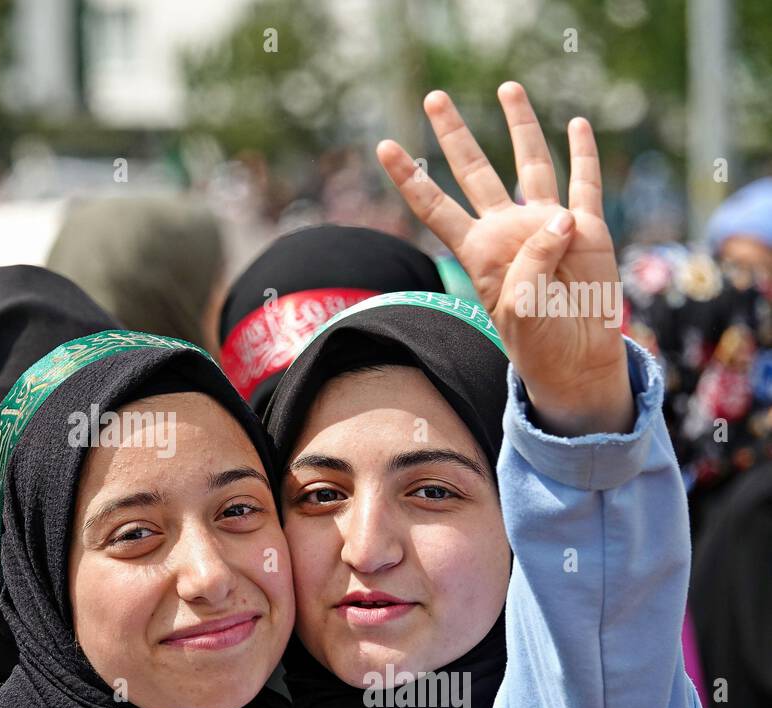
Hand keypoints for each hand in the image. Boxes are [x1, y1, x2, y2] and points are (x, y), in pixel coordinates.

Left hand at [376, 82, 632, 436]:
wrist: (575, 357)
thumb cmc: (537, 339)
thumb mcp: (521, 309)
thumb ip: (533, 263)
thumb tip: (562, 221)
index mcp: (478, 250)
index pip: (434, 206)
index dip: (409, 177)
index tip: (384, 146)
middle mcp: (507, 228)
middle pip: (474, 170)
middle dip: (454, 134)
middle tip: (434, 97)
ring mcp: (546, 223)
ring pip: (530, 162)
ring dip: (520, 124)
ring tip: (508, 87)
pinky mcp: (587, 228)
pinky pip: (583, 183)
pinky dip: (583, 153)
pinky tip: (576, 125)